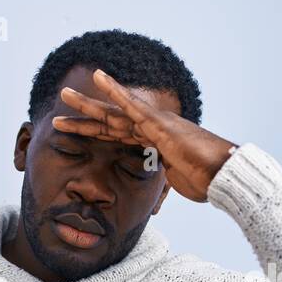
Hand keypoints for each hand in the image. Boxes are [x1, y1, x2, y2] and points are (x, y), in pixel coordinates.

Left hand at [54, 68, 237, 202]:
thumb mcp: (174, 184)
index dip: (92, 132)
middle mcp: (149, 129)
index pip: (114, 136)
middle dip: (82, 115)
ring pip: (112, 112)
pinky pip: (132, 105)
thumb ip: (162, 185)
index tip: (72, 129)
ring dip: (87, 103)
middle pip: (108, 122)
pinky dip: (115, 91)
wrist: (222, 175)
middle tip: (59, 108)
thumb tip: (155, 203)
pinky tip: (99, 78)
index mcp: (150, 143)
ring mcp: (152, 123)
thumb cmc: (205, 180)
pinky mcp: (158, 122)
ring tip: (64, 93)